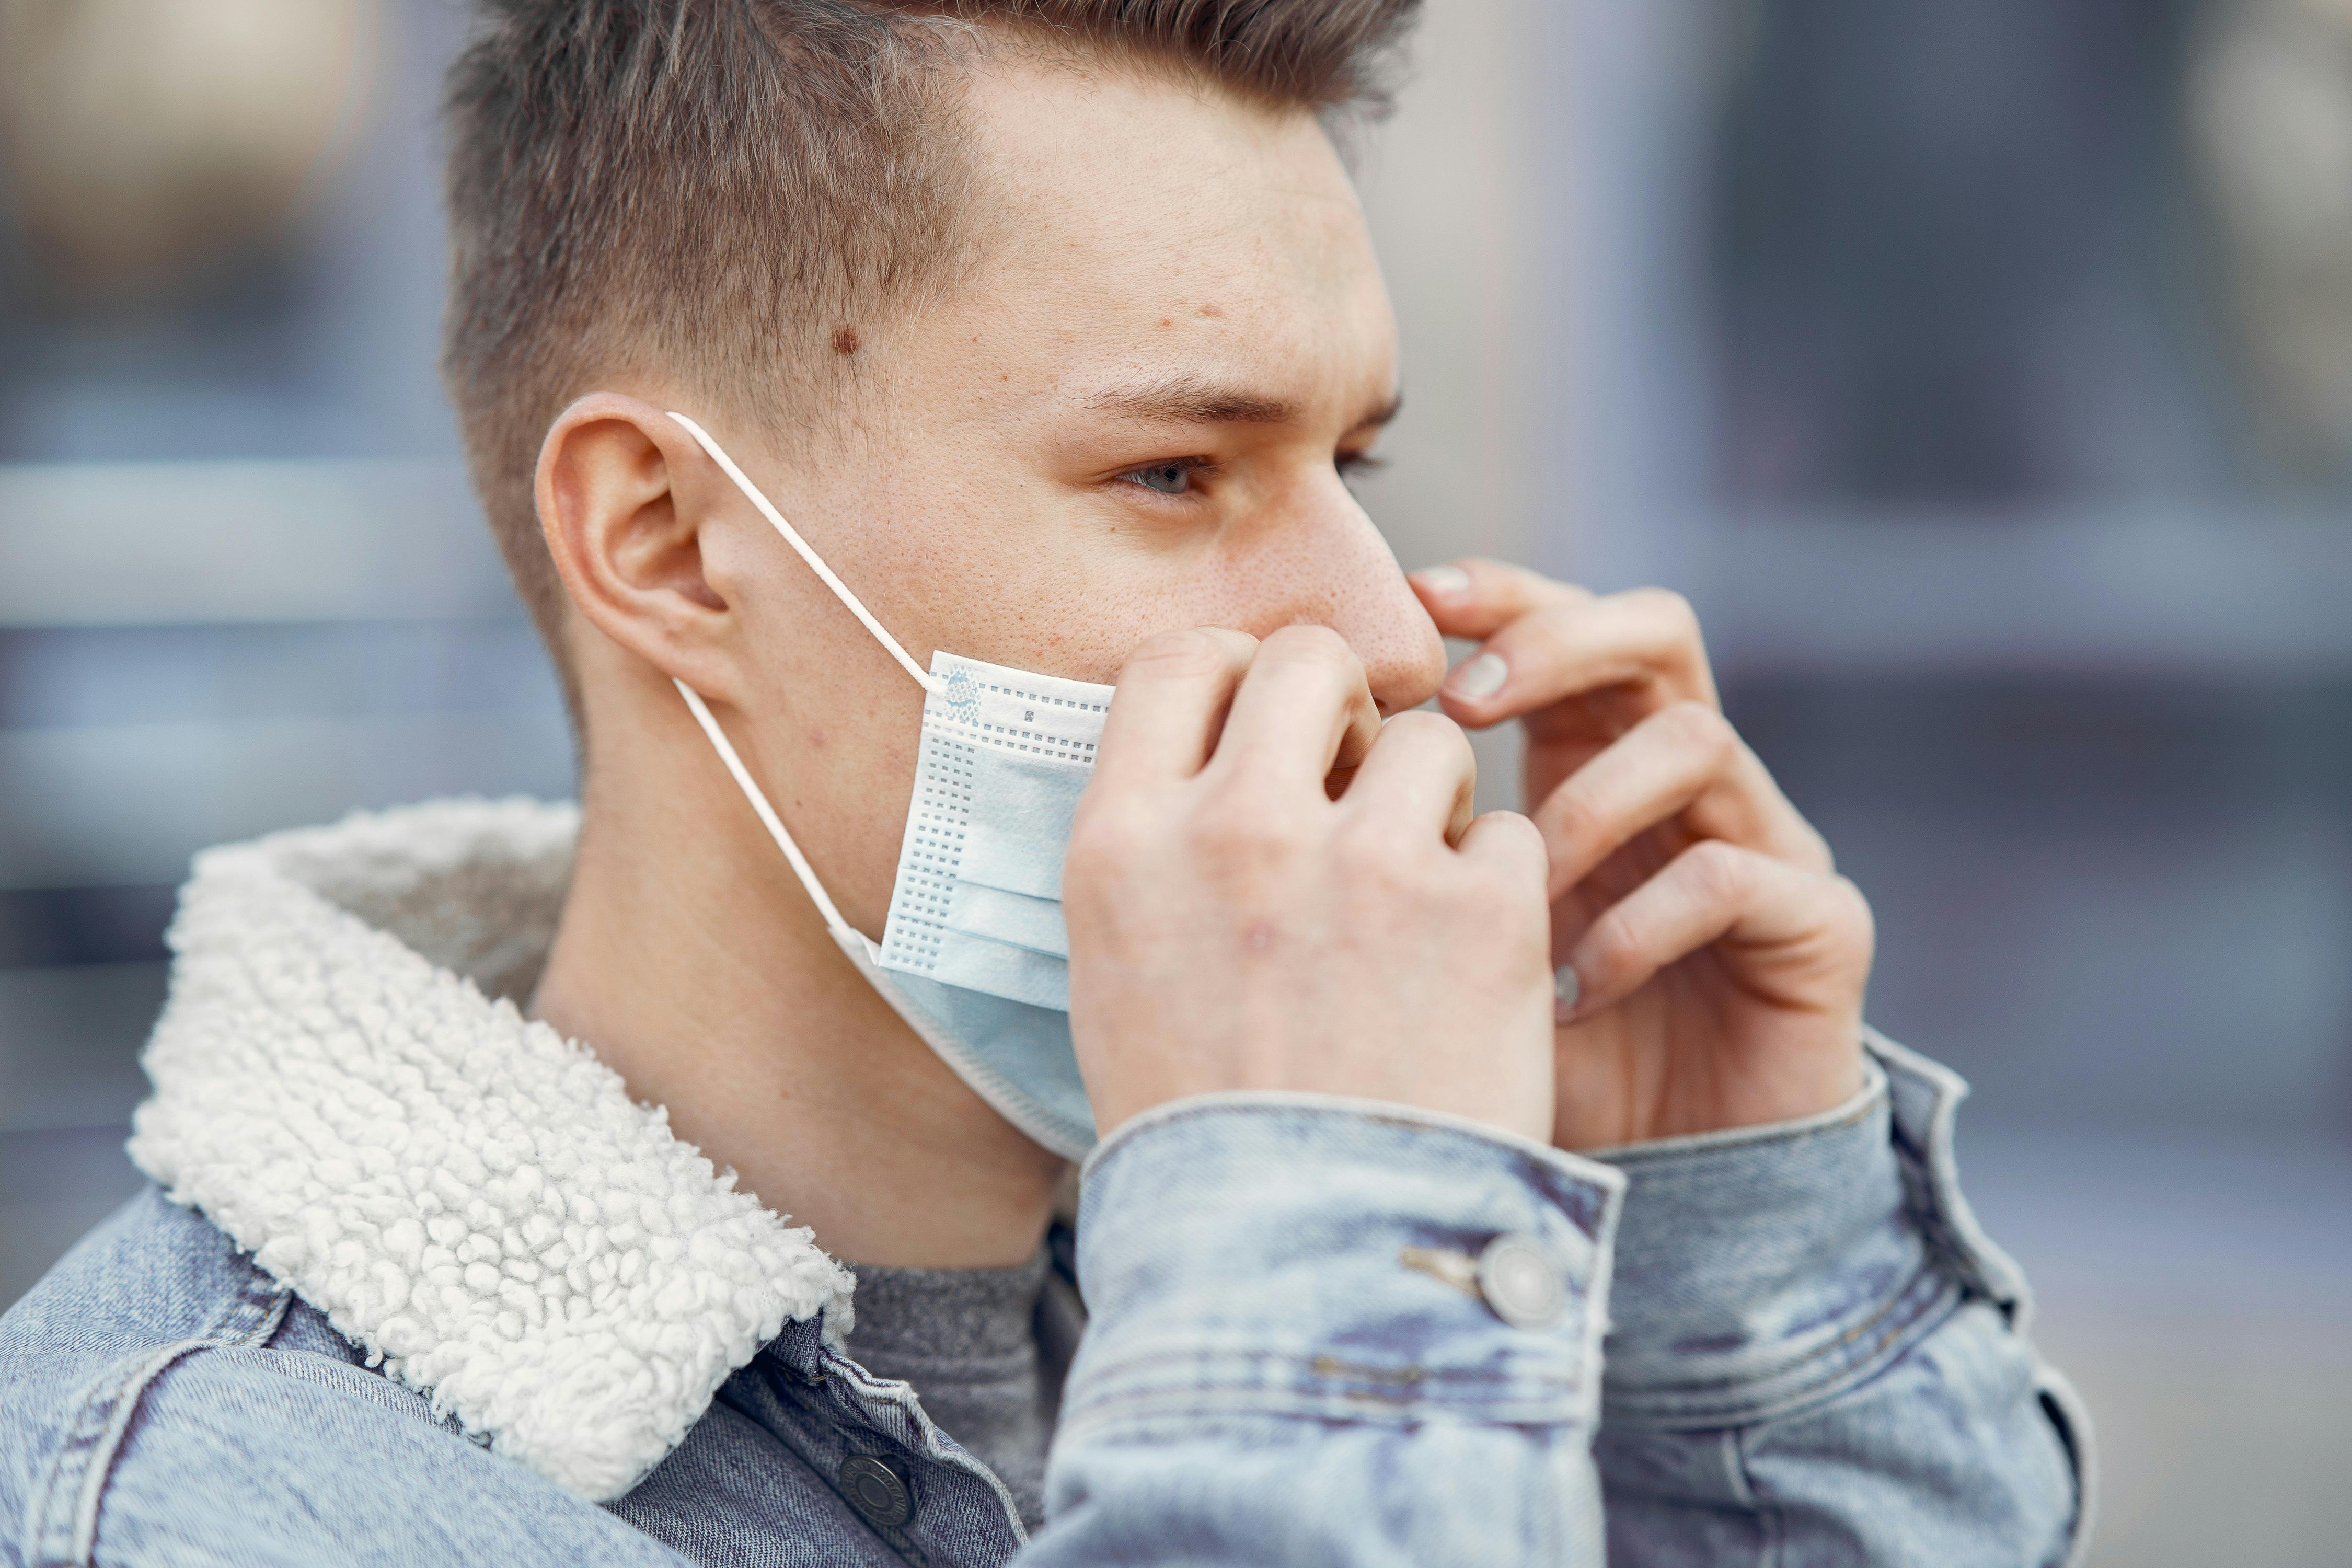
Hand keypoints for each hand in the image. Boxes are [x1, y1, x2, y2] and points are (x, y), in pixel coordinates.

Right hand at [1065, 625, 1556, 1143]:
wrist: (1306, 1266)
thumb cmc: (1204, 1127)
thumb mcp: (1117, 976)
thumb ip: (1156, 847)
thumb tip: (1216, 752)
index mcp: (1123, 845)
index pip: (1178, 660)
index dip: (1234, 672)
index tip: (1267, 719)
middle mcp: (1236, 832)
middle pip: (1311, 657)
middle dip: (1345, 704)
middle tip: (1359, 779)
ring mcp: (1364, 867)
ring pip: (1429, 740)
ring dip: (1432, 801)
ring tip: (1418, 899)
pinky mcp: (1479, 914)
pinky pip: (1508, 833)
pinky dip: (1498, 888)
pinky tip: (1467, 966)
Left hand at [1411, 561, 1872, 1150]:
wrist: (1658, 1194)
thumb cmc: (1524, 1060)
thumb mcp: (1436, 943)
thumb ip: (1388, 859)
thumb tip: (1274, 772)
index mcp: (1597, 760)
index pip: (1566, 625)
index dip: (1503, 595)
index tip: (1418, 597)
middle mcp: (1690, 784)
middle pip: (1656, 633)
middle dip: (1555, 646)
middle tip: (1460, 707)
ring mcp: (1765, 845)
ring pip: (1697, 741)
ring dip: (1586, 809)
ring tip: (1511, 897)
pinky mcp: (1820, 926)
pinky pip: (1734, 877)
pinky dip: (1638, 926)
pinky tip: (1570, 994)